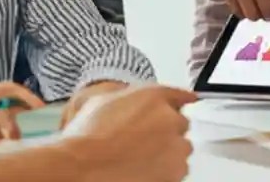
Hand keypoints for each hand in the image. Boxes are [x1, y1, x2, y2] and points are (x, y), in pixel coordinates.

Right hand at [62, 85, 197, 181]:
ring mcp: (175, 148)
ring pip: (180, 150)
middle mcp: (170, 119)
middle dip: (166, 131)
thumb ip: (129, 97)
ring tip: (139, 160)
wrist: (82, 166)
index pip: (181, 96)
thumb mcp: (103, 100)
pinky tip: (141, 172)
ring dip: (167, 153)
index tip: (186, 104)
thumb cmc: (87, 136)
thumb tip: (131, 102)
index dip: (180, 102)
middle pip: (181, 125)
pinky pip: (176, 172)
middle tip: (143, 142)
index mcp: (154, 96)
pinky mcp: (175, 173)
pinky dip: (164, 172)